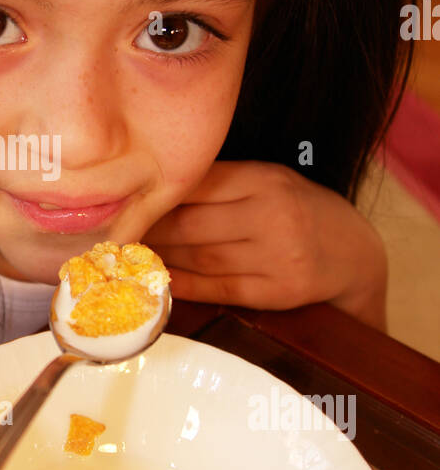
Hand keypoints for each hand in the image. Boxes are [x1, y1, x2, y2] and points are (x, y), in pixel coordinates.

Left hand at [142, 161, 387, 330]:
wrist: (355, 254)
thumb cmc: (300, 211)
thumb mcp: (270, 181)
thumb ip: (220, 184)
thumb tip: (151, 193)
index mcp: (264, 179)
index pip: (195, 185)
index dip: (153, 198)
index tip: (120, 205)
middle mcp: (272, 214)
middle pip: (191, 224)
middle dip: (148, 232)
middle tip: (114, 236)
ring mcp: (277, 255)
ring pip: (200, 257)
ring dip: (159, 259)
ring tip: (128, 258)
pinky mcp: (278, 290)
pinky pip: (218, 287)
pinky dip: (183, 285)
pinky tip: (158, 281)